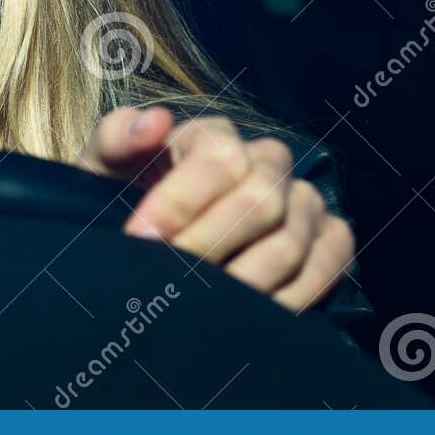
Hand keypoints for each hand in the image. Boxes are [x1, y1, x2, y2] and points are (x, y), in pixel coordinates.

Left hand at [74, 105, 355, 310]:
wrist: (150, 234)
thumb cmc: (124, 194)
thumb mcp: (105, 164)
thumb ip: (118, 136)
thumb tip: (157, 121)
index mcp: (215, 136)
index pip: (221, 160)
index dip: (180, 203)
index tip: (140, 239)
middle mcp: (267, 160)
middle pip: (261, 202)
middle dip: (209, 246)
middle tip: (169, 281)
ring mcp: (302, 199)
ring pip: (292, 241)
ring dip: (244, 281)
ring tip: (201, 305)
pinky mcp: (327, 235)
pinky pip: (329, 263)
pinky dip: (293, 294)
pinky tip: (250, 312)